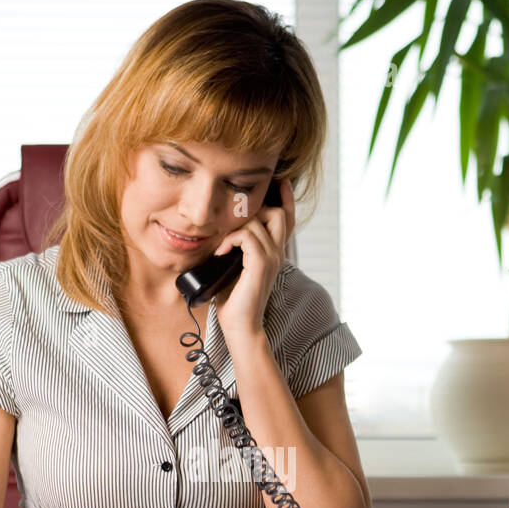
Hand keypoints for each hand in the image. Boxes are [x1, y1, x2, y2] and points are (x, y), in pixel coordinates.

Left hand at [211, 178, 294, 341]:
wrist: (240, 325)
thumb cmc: (234, 300)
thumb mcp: (235, 267)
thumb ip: (238, 248)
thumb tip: (223, 231)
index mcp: (274, 252)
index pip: (287, 219)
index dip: (286, 200)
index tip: (280, 182)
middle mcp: (278, 253)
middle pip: (278, 213)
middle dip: (255, 210)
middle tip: (234, 222)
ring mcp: (272, 258)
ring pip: (258, 222)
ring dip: (234, 229)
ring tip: (222, 246)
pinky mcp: (261, 264)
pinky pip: (246, 235)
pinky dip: (230, 240)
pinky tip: (221, 253)